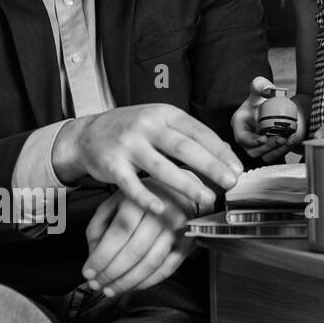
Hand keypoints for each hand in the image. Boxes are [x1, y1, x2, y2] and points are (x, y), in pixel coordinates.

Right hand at [52, 104, 241, 217]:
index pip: (199, 132)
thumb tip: (225, 152)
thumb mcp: (161, 122)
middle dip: (211, 166)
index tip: (237, 168)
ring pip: (161, 168)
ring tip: (207, 198)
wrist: (86, 134)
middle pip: (184, 148)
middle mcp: (147, 126)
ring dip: (186, 185)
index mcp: (164, 113)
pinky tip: (162, 209)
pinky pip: (131, 185)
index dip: (220, 151)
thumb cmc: (133, 130)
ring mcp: (127, 145)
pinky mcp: (111, 165)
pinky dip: (146, 198)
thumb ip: (188, 135)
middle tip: (231, 183)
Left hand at [82, 179, 197, 296]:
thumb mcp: (114, 203)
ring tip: (111, 290)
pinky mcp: (188, 242)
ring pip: (152, 262)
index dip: (102, 256)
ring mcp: (179, 229)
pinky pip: (167, 268)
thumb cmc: (142, 200)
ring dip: (128, 281)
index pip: (120, 232)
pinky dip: (148, 282)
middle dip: (112, 272)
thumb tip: (95, 257)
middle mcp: (163, 213)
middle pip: (135, 250)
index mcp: (141, 200)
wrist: (181, 190)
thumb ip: (98, 227)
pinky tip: (132, 286)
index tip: (88, 272)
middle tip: (97, 284)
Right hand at [232, 76, 307, 159]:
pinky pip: (274, 156)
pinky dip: (283, 150)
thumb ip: (261, 85)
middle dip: (266, 147)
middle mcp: (247, 137)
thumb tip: (267, 90)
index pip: (240, 137)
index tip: (262, 138)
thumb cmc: (263, 97)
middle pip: (252, 150)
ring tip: (288, 139)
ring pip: (264, 155)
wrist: (276, 106)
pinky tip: (291, 141)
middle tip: (280, 139)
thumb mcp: (261, 86)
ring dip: (276, 150)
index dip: (250, 140)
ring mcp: (257, 145)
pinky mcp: (268, 150)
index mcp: (240, 124)